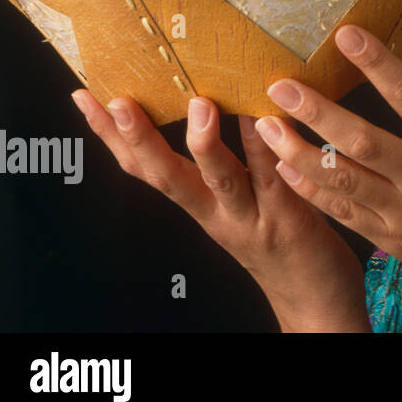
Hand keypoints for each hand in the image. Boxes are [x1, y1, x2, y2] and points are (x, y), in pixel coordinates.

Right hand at [70, 88, 369, 331]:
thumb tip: (202, 105)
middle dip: (140, 140)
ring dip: (206, 145)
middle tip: (120, 102)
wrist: (314, 303)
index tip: (87, 98)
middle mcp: (217, 214)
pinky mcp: (290, 221)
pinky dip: (267, 152)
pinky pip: (276, 182)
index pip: (145, 169)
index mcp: (199, 206)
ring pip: (221, 180)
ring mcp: (252, 218)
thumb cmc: (277, 243)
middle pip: (168, 178)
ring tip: (199, 105)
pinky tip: (266, 121)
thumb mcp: (235, 207)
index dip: (112, 138)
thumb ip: (219, 168)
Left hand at [254, 24, 401, 331]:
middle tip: (281, 87)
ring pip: (342, 178)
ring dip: (299, 150)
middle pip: (363, 139)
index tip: (346, 34)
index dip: (376, 63)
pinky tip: (285, 168)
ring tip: (267, 126)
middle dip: (316, 111)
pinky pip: (342, 211)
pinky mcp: (390, 238)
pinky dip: (311, 188)